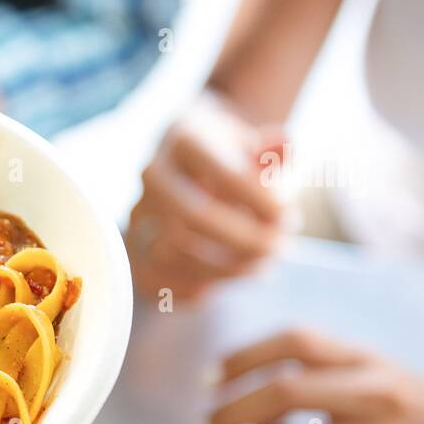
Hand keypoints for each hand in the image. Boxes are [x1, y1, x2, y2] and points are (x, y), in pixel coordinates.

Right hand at [127, 92, 286, 302]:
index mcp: (183, 138)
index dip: (257, 200)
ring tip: (262, 263)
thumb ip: (274, 151)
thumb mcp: (256, 144)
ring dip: (225, 266)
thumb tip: (288, 147)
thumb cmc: (232, 158)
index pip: (221, 172)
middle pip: (191, 216)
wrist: (188, 169)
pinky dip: (202, 284)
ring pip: (175, 251)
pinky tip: (232, 275)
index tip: (288, 215)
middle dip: (242, 239)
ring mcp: (139, 212)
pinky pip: (162, 278)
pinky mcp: (135, 248)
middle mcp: (153, 174)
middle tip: (278, 247)